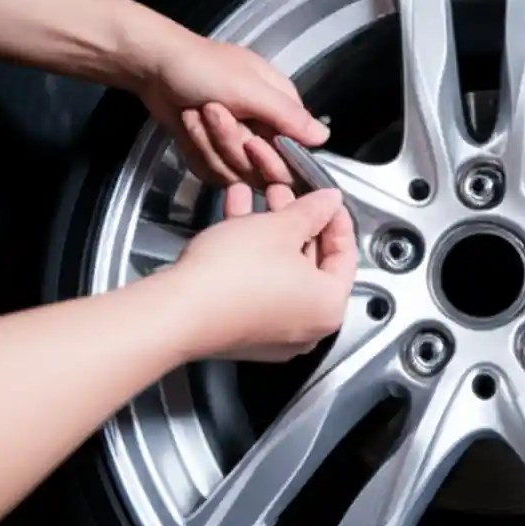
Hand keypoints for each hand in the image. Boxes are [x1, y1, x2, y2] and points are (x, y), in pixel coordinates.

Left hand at [132, 31, 329, 185]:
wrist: (155, 67)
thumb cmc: (200, 66)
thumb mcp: (248, 88)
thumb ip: (287, 116)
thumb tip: (323, 138)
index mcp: (281, 109)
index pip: (293, 156)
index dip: (270, 158)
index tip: (251, 143)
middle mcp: (264, 129)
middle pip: (259, 169)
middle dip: (229, 144)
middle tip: (212, 111)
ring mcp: (237, 144)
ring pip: (232, 172)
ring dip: (207, 143)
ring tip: (196, 113)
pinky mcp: (214, 154)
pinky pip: (211, 170)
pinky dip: (195, 149)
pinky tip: (188, 125)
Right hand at [156, 183, 357, 361]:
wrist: (179, 311)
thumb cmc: (233, 275)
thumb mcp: (279, 228)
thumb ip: (312, 211)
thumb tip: (330, 202)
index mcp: (329, 306)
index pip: (345, 254)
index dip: (336, 218)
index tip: (326, 198)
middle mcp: (307, 327)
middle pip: (311, 262)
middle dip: (295, 220)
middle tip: (286, 193)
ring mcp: (274, 332)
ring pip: (280, 270)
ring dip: (268, 230)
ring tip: (257, 196)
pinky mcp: (243, 330)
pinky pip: (257, 284)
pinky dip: (251, 253)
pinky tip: (235, 218)